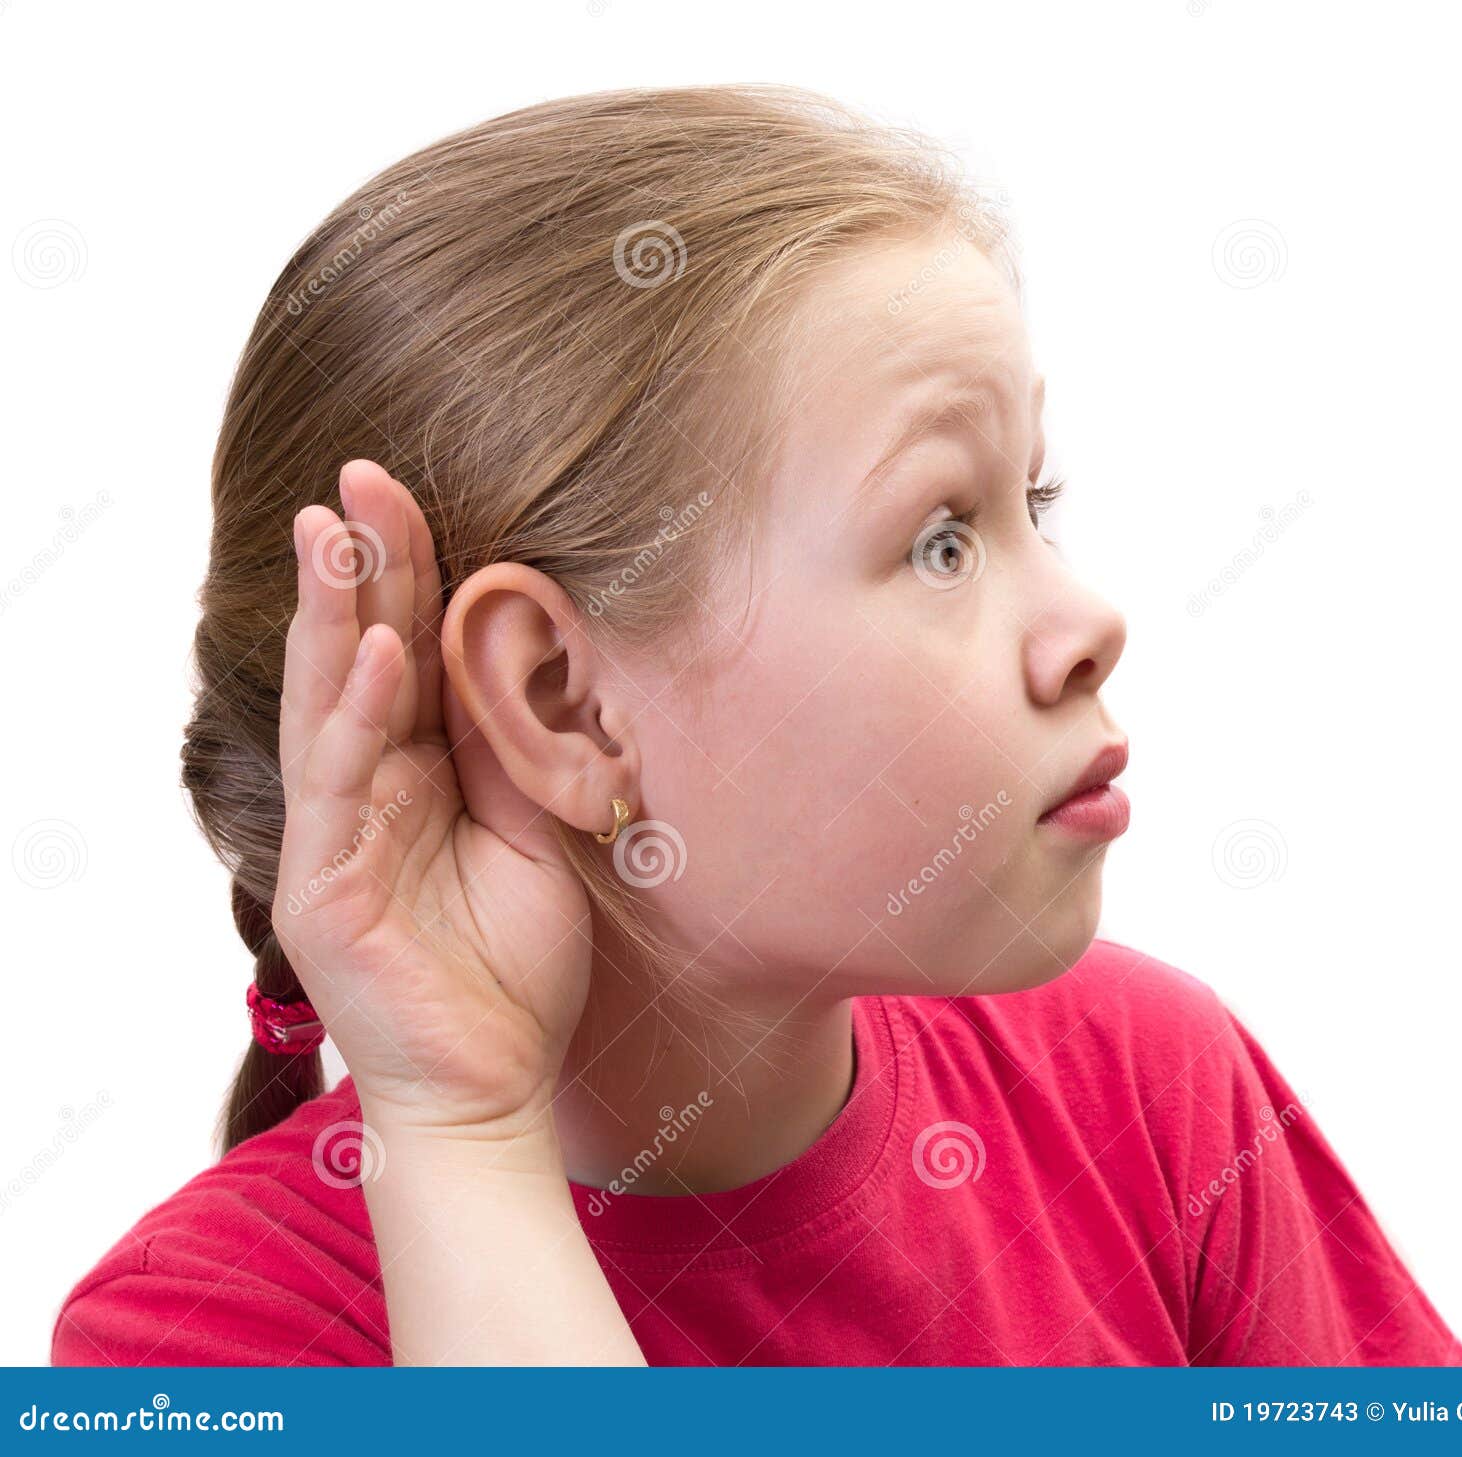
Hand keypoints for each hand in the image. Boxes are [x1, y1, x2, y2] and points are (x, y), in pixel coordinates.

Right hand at [272, 460, 593, 1140]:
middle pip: (361, 662)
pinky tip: (378, 652)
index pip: (409, 659)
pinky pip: (343, 788)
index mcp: (415, 779)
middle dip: (360, 570)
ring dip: (338, 618)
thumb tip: (520, 660)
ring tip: (340, 532)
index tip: (409, 493)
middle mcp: (365, 796)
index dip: (409, 579)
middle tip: (360, 477)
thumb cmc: (514, 970)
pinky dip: (359, 716)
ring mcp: (336, 840)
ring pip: (332, 708)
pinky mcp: (325, 892)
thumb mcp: (533, 838)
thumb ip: (514, 755)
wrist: (495, 1086)